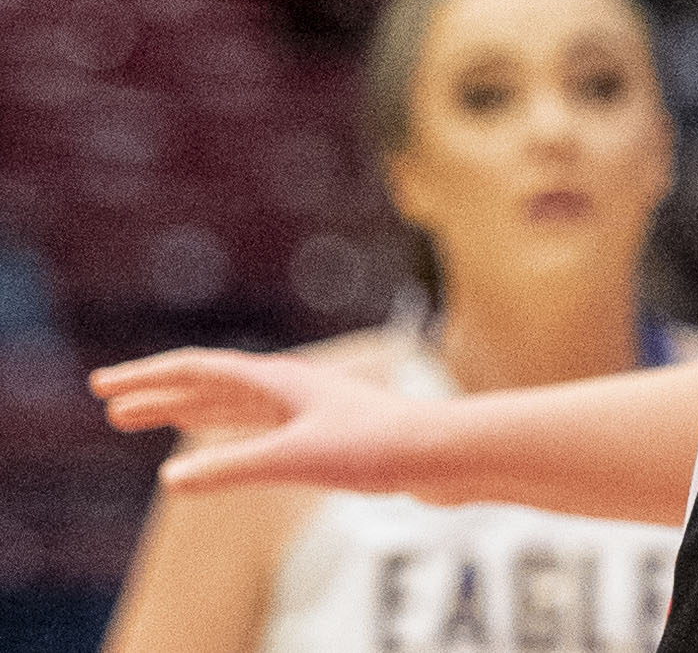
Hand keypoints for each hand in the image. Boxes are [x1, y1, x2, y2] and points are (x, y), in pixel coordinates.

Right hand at [92, 346, 455, 497]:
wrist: (439, 452)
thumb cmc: (376, 448)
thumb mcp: (296, 460)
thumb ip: (234, 470)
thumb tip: (169, 481)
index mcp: (279, 379)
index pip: (199, 372)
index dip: (148, 378)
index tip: (101, 387)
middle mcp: (289, 385)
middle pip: (209, 383)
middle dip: (157, 391)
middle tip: (109, 401)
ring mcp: (305, 406)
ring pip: (228, 404)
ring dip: (182, 410)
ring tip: (139, 419)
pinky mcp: (320, 432)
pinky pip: (252, 425)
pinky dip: (218, 431)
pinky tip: (210, 445)